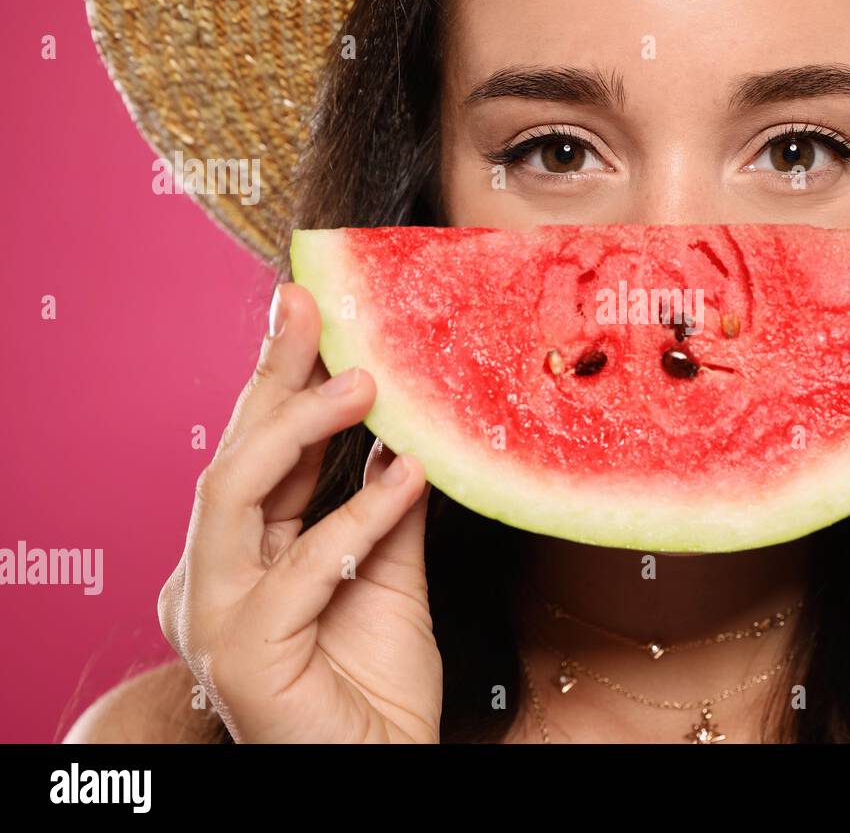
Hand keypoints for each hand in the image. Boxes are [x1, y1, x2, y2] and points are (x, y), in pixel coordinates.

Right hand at [158, 283, 441, 742]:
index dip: (277, 381)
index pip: (255, 455)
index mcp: (239, 559)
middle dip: (270, 376)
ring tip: (365, 383)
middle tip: (309, 309)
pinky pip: (302, 566)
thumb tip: (398, 433)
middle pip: (232, 457)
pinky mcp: (242, 654)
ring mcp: (216, 618)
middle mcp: (209, 581)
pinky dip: (358, 516)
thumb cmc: (375, 686)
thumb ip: (387, 508)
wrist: (381, 769)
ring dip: (300, 431)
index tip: (305, 313)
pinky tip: (409, 479)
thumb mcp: (389, 575)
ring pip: (233, 495)